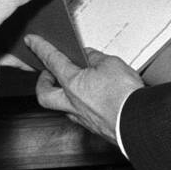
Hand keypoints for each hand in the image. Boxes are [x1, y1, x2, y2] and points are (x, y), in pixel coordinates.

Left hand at [24, 35, 142, 145]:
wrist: (139, 122)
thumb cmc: (125, 94)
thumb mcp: (111, 63)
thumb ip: (95, 58)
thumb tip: (88, 56)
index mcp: (72, 83)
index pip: (51, 60)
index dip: (40, 48)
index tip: (31, 41)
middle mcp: (72, 103)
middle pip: (44, 94)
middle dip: (43, 82)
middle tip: (47, 74)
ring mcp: (83, 118)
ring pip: (62, 108)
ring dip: (64, 96)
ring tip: (76, 85)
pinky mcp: (96, 128)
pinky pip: (81, 116)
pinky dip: (82, 105)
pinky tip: (94, 99)